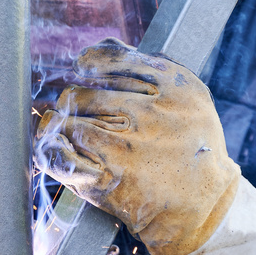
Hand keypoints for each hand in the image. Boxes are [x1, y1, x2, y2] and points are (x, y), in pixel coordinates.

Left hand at [34, 38, 239, 254]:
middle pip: (84, 96)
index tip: (83, 67)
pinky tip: (53, 145)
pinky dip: (50, 149)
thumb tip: (102, 48)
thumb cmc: (194, 146)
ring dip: (59, 125)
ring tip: (60, 127)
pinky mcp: (108, 181)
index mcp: (173, 89)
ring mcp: (126, 149)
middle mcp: (149, 116)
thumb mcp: (189, 97)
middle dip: (74, 101)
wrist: (205, 205)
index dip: (91, 62)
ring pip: (69, 123)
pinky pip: (62, 158)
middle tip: (75, 108)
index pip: (114, 61)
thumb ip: (151, 66)